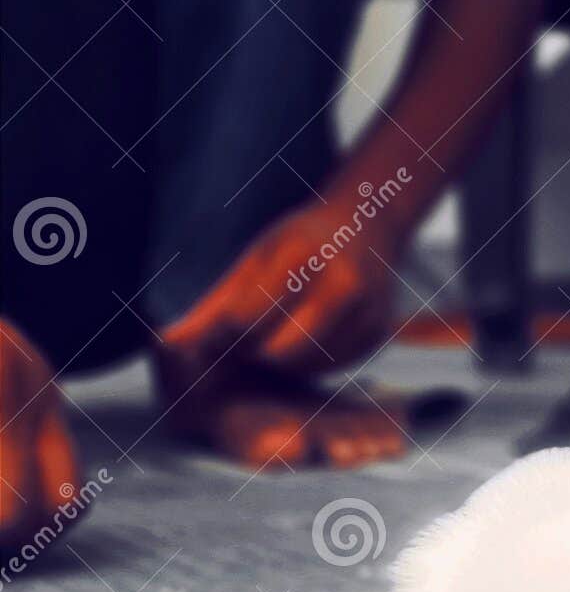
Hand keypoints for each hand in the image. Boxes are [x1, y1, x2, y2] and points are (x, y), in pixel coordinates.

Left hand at [160, 197, 399, 375]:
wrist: (367, 225)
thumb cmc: (301, 241)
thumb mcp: (255, 257)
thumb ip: (215, 305)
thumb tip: (170, 342)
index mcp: (300, 255)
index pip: (247, 317)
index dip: (225, 334)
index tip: (219, 332)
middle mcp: (341, 283)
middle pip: (279, 350)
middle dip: (255, 353)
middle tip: (244, 342)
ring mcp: (365, 310)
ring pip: (306, 364)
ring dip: (281, 361)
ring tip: (271, 338)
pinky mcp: (377, 332)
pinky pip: (330, 365)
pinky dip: (309, 362)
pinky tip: (301, 340)